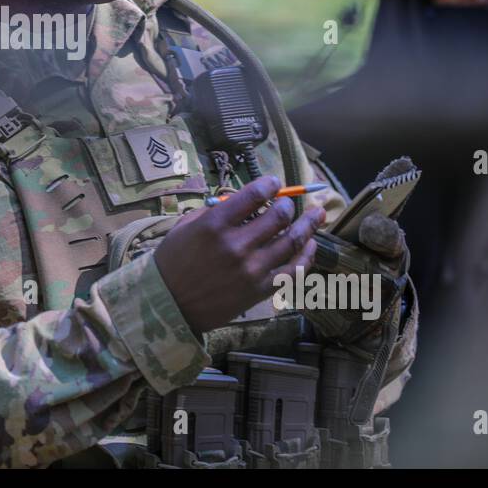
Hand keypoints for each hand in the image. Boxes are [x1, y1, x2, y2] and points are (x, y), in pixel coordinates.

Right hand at [152, 175, 323, 334]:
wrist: (169, 304)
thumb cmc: (174, 261)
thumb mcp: (187, 226)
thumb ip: (216, 211)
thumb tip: (246, 201)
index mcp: (215, 224)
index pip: (254, 195)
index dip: (270, 184)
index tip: (275, 183)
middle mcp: (237, 244)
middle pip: (279, 216)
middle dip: (289, 205)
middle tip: (290, 203)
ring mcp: (252, 269)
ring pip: (292, 240)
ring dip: (308, 224)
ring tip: (317, 214)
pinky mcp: (261, 289)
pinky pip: (294, 270)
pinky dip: (307, 255)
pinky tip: (311, 244)